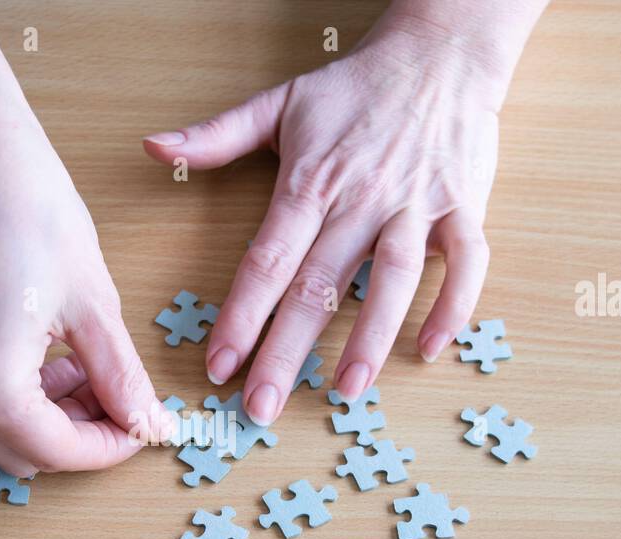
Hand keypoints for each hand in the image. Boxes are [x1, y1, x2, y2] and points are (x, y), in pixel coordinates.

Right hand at [0, 1, 169, 475]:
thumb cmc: (24, 204)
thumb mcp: (92, 302)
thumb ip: (121, 377)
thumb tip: (150, 425)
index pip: (59, 453)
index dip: (110, 448)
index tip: (143, 428)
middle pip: (20, 453)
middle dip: (76, 435)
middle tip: (118, 398)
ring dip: (43, 416)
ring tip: (84, 364)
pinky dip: (6, 393)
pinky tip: (40, 348)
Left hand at [143, 0, 543, 424]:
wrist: (440, 50)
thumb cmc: (357, 84)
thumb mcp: (279, 101)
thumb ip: (216, 134)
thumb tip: (154, 146)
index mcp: (311, 182)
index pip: (267, 259)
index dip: (241, 315)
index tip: (219, 365)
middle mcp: (362, 199)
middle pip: (318, 284)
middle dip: (287, 351)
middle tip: (262, 407)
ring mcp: (416, 205)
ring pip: (394, 278)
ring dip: (371, 336)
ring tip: (347, 391)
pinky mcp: (464, 206)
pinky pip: (466, 263)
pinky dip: (454, 305)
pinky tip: (429, 350)